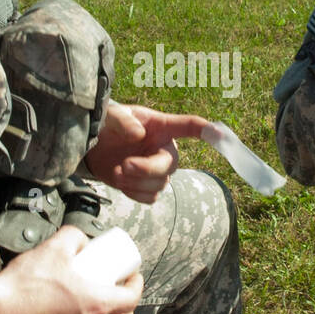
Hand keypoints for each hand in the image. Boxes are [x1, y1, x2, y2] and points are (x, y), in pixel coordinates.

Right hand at [0, 224, 142, 313]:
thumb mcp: (52, 248)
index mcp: (94, 305)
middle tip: (120, 300)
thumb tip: (81, 239)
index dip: (137, 286)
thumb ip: (72, 237)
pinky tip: (68, 308)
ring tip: (96, 305)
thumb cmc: (23, 286)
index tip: (132, 277)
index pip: (130, 300)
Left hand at [84, 101, 208, 202]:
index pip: (188, 126)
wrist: (95, 148)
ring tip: (117, 171)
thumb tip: (139, 135)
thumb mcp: (112, 115)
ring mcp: (158, 170)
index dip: (205, 130)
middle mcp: (165, 149)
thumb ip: (123, 121)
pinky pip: (151, 197)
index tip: (219, 134)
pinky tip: (122, 183)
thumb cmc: (109, 126)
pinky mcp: (148, 186)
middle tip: (124, 166)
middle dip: (148, 169)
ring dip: (136, 182)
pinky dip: (134, 194)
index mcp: (162, 127)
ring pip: (160, 184)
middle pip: (171, 165)